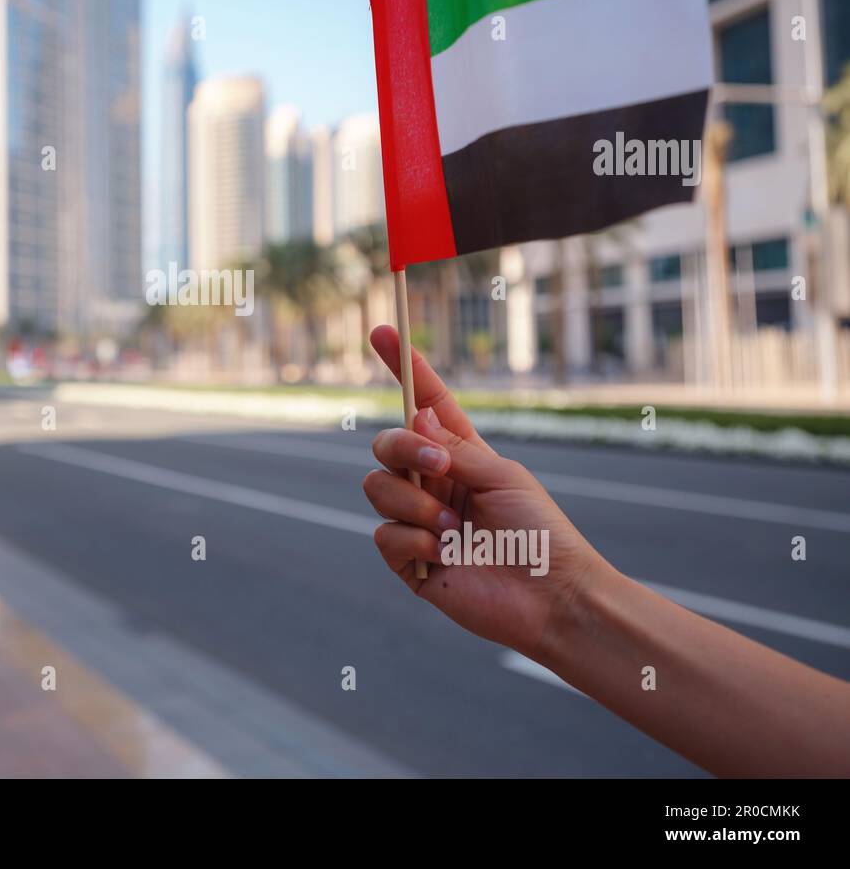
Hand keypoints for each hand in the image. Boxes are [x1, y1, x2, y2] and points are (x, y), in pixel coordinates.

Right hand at [362, 325, 608, 659]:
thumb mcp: (502, 475)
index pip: (424, 405)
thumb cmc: (541, 533)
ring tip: (455, 530)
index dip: (403, 369)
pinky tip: (445, 554)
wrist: (552, 597)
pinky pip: (383, 534)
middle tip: (438, 466)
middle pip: (387, 446)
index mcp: (461, 456)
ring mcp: (419, 522)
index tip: (383, 332)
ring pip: (378, 488)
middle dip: (403, 449)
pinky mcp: (409, 561)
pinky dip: (413, 541)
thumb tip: (414, 420)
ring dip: (416, 504)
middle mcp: (434, 484)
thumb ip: (453, 448)